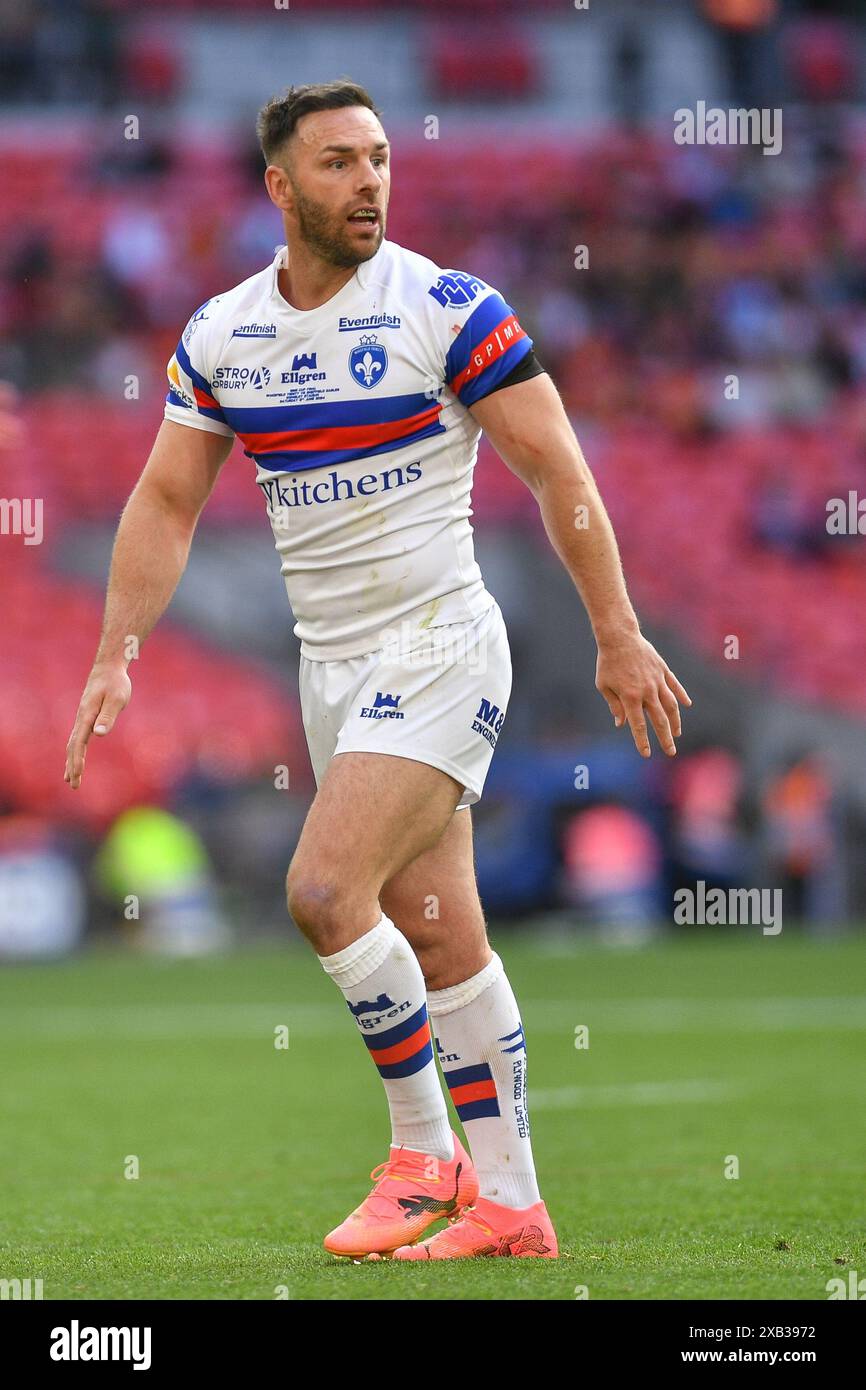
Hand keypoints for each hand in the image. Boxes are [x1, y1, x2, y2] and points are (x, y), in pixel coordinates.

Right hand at [64, 661, 131, 788]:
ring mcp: (82, 719)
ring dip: (71, 762)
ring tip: (70, 779)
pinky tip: (75, 760)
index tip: (77, 775)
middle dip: (72, 766)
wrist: (108, 668)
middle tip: (74, 785)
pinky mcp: (86, 718)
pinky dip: (75, 752)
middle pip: (73, 747)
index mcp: (87, 716)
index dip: (77, 760)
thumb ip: (108, 716)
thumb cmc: (115, 683)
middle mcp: (81, 719)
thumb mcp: (116, 698)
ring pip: (73, 744)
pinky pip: (78, 739)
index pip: (79, 743)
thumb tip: (98, 734)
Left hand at [595, 630, 690, 757]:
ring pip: (671, 705)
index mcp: (630, 697)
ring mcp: (657, 680)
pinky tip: (687, 705)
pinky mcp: (662, 670)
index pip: (638, 725)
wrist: (619, 637)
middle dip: (665, 738)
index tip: (647, 754)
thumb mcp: (604, 685)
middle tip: (671, 751)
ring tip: (677, 733)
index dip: (642, 741)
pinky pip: (675, 685)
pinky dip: (681, 696)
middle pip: (659, 719)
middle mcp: (647, 691)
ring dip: (675, 721)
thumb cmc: (608, 662)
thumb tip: (621, 724)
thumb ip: (614, 706)